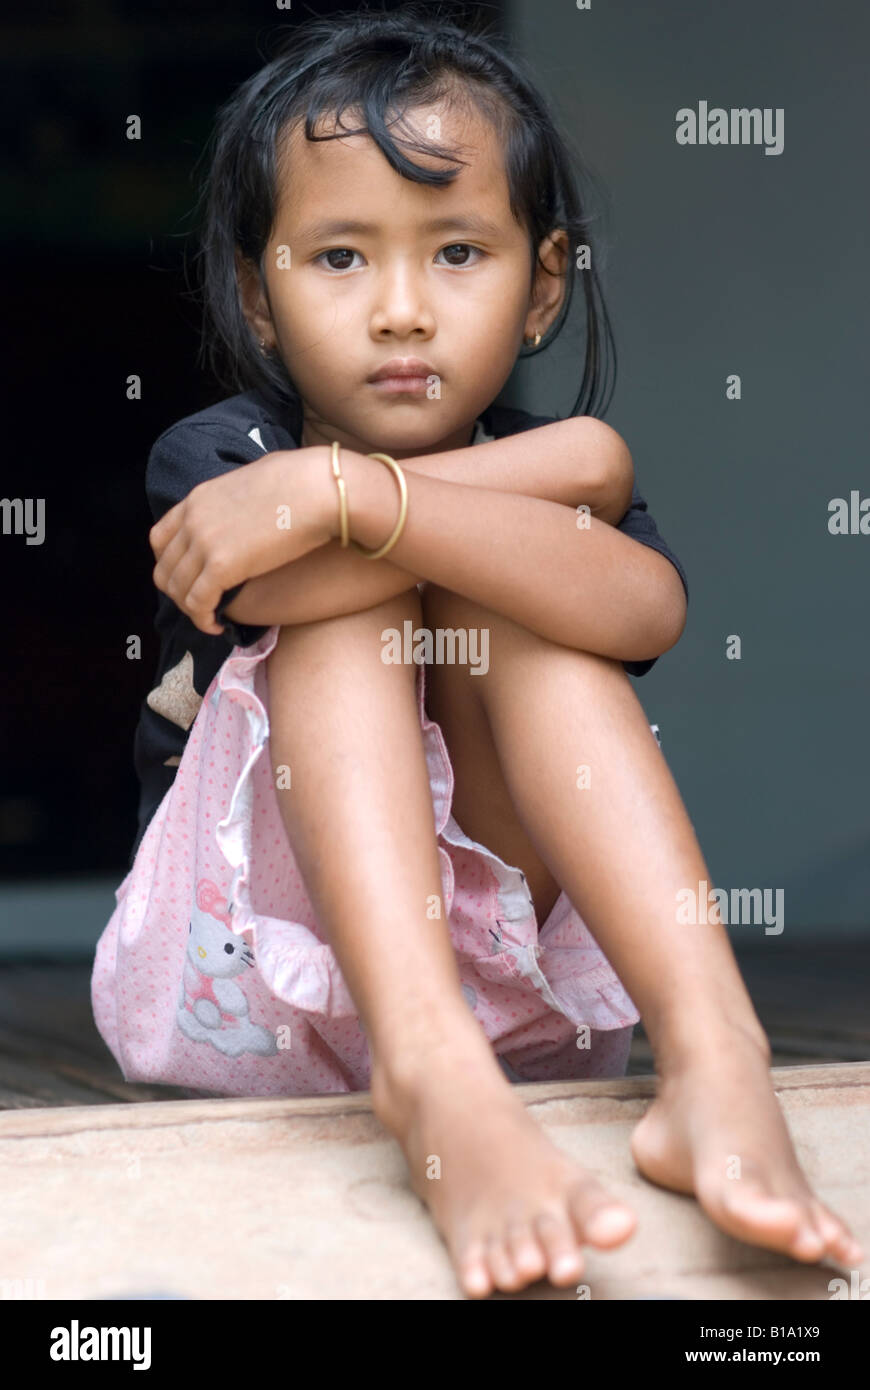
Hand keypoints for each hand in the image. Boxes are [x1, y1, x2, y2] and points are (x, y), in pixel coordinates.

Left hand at [149, 447, 332, 633]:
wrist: (318, 488)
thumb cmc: (302, 481)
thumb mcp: (255, 480)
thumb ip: (239, 499)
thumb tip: (251, 504)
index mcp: (198, 498)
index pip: (160, 539)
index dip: (170, 565)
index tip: (190, 579)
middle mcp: (193, 520)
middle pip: (164, 569)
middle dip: (180, 593)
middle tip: (202, 605)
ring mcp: (204, 542)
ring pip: (177, 590)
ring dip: (191, 610)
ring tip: (210, 618)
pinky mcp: (222, 566)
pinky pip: (198, 603)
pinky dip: (203, 620)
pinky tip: (217, 626)